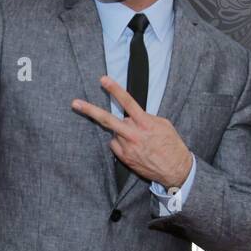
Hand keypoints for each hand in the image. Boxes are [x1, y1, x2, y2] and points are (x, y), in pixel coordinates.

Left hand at [71, 74, 192, 187]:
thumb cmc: (172, 145)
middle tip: (75, 103)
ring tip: (137, 138)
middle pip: (108, 120)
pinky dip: (120, 142)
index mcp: (145, 124)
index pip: (128, 102)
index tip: (103, 80)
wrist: (175, 170)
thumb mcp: (164, 125)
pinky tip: (133, 147)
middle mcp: (134, 135)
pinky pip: (115, 145)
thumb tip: (135, 115)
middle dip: (90, 110)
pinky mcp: (124, 158)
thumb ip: (147, 118)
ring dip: (121, 131)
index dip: (115, 90)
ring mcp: (127, 148)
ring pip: (114, 132)